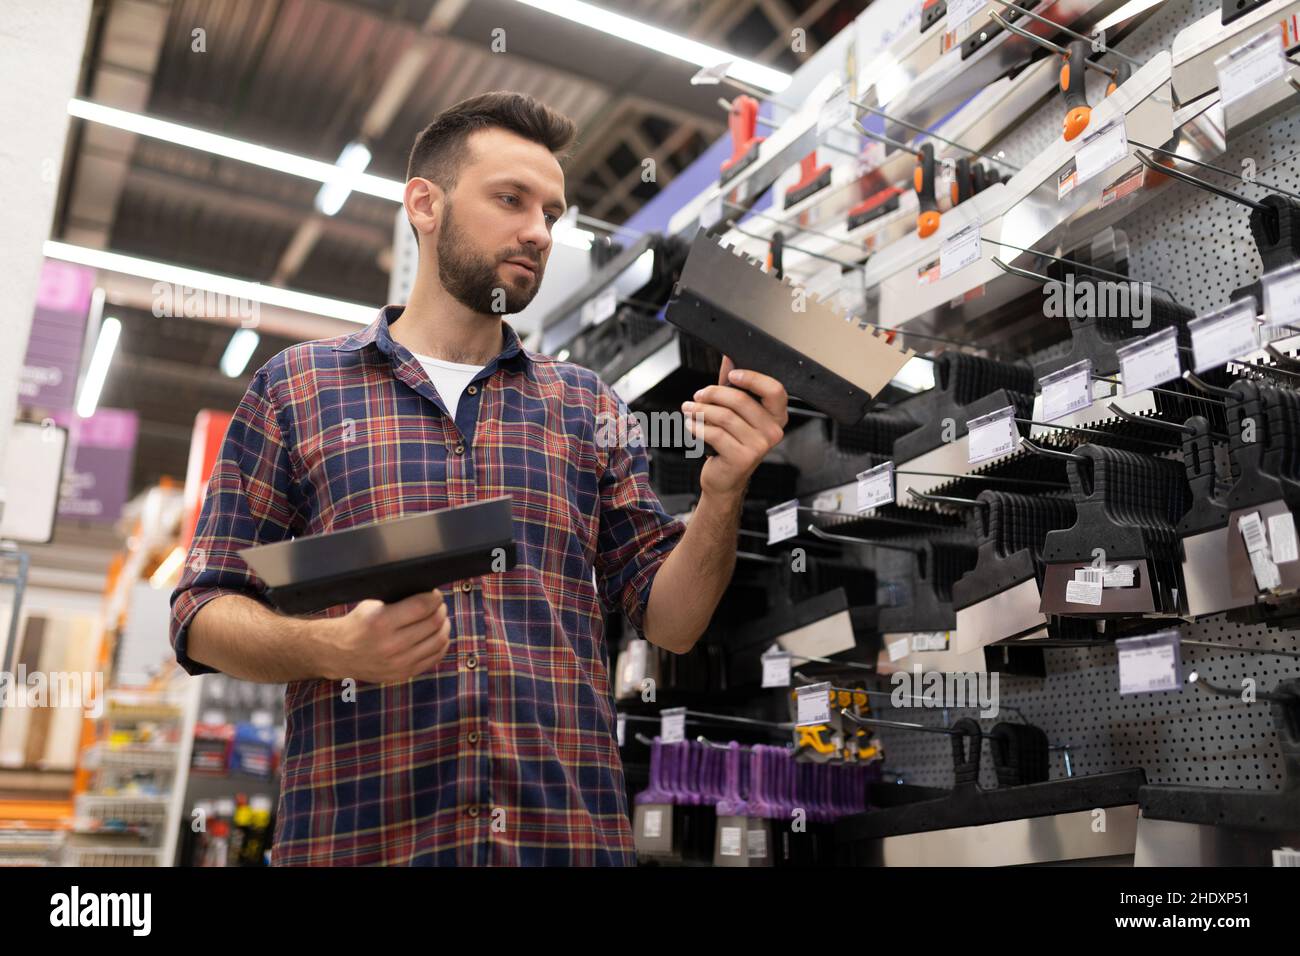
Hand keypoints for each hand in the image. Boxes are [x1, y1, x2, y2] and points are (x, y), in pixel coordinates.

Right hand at [320, 588, 451, 682]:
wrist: (339, 654)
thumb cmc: (358, 625)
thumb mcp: (372, 605)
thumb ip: (399, 600)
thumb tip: (428, 593)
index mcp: (382, 622)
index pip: (422, 606)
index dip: (434, 597)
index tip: (434, 594)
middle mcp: (392, 645)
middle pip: (434, 622)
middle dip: (440, 609)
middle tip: (438, 605)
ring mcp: (399, 663)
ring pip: (439, 640)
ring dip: (444, 626)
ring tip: (439, 619)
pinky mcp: (404, 674)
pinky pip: (435, 657)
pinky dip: (441, 643)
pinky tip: (437, 635)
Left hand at [681, 355, 788, 499]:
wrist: (725, 479)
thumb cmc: (731, 443)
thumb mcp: (734, 412)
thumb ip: (733, 385)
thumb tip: (729, 359)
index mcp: (777, 416)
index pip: (774, 390)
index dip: (752, 378)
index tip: (731, 375)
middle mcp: (773, 431)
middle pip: (741, 400)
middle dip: (713, 394)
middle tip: (698, 395)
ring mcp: (759, 446)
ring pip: (724, 416)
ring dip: (700, 410)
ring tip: (689, 409)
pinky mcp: (742, 458)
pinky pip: (714, 433)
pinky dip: (697, 426)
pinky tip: (690, 424)